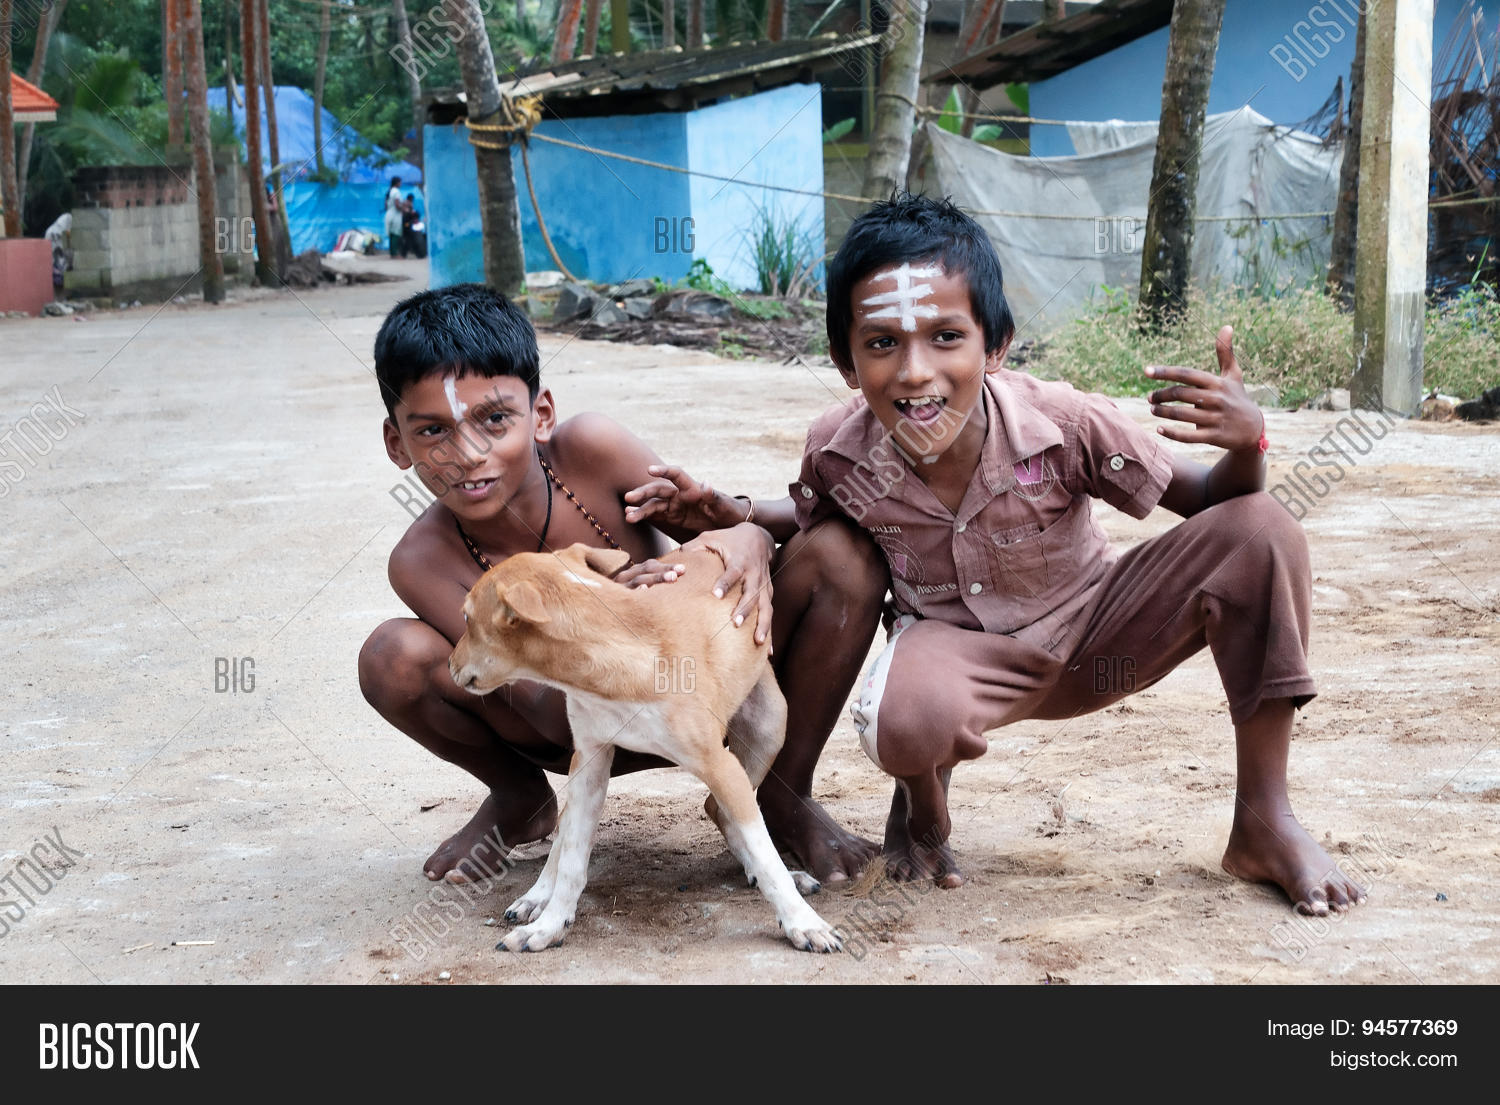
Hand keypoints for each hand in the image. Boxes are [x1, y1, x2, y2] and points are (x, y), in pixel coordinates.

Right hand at [623, 464, 748, 531]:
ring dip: (640, 510)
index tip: (649, 470)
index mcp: (692, 488)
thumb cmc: (729, 512)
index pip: (676, 475)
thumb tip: (706, 483)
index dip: (663, 471)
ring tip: (627, 515)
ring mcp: (675, 507)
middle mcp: (680, 495)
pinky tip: (632, 518)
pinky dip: (644, 517)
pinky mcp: (673, 518)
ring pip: (653, 505)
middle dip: (643, 493)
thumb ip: (713, 496)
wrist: (730, 526)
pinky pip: (656, 516)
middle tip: (629, 498)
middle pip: (658, 490)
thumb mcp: (723, 506)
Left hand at [691, 524, 775, 643]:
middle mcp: (754, 574)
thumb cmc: (729, 539)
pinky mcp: (767, 593)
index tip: (716, 595)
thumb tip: (675, 559)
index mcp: (739, 561)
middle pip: (751, 593)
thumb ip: (693, 547)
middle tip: (735, 624)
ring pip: (765, 607)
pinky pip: (769, 613)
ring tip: (757, 642)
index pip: (732, 573)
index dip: (725, 583)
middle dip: (745, 610)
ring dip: (762, 624)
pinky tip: (768, 650)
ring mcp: (763, 585)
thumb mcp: (711, 537)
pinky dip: (769, 631)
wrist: (758, 536)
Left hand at [1145, 325, 1263, 452]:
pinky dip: (1172, 433)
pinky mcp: (1214, 436)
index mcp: (1217, 383)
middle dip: (1161, 395)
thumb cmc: (1238, 397)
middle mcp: (1216, 399)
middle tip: (1150, 397)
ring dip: (1163, 412)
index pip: (1187, 374)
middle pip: (1180, 394)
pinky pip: (1188, 436)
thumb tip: (1227, 326)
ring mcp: (1215, 418)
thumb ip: (1225, 352)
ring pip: (1181, 414)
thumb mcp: (1233, 375)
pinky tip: (1159, 430)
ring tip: (1152, 409)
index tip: (1146, 371)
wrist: (1254, 428)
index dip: (1165, 372)